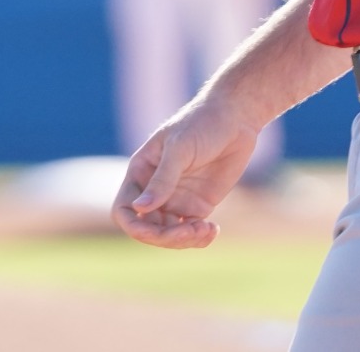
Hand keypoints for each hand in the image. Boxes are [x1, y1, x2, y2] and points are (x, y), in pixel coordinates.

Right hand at [111, 95, 261, 248]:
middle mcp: (155, 189)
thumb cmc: (202, 124)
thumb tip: (140, 208)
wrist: (235, 119)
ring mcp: (176, 199)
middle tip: (190, 231)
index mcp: (141, 172)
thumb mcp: (180, 148)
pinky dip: (199, 238)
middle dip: (165, 237)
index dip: (134, 226)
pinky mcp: (197, 206)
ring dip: (184, 240)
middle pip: (146, 228)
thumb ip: (162, 179)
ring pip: (169, 235)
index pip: (124, 209)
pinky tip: (212, 230)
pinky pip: (191, 231)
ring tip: (207, 230)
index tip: (155, 232)